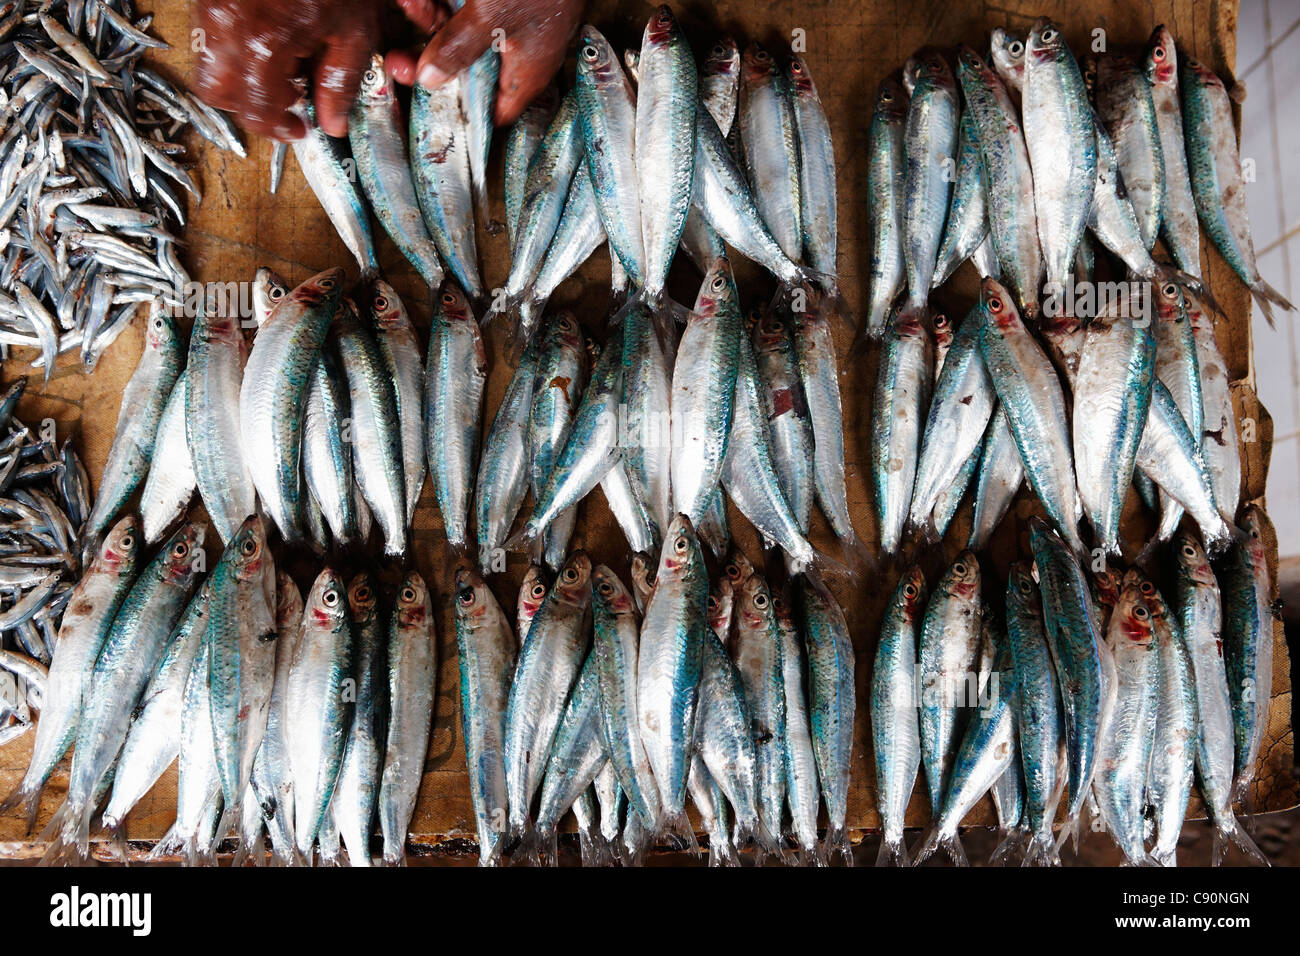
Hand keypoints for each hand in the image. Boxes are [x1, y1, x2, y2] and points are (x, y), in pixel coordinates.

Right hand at [195, 0, 379, 139]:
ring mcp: (211, 6)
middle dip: (248, 105)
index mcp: (264, 44)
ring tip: (280, 66)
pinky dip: (234, 47)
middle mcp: (227, 26)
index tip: (297, 127)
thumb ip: (341, 82)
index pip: (255, 110)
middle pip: (216, 91)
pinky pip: (208, 32)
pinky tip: (268, 37)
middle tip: (285, 101)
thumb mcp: (353, 29)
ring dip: (239, 76)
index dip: (278, 128)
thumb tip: (331, 121)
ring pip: (208, 62)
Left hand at [385, 0, 581, 124]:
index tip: (430, 104)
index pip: (494, 112)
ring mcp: (512, 25)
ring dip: (432, 21)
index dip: (463, 112)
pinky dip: (444, 4)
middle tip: (400, 59)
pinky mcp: (506, 3)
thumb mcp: (490, 18)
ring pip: (462, 34)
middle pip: (467, 70)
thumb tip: (430, 78)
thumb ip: (458, 49)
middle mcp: (519, 53)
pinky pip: (467, 11)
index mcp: (525, 73)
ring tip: (409, 4)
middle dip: (431, 57)